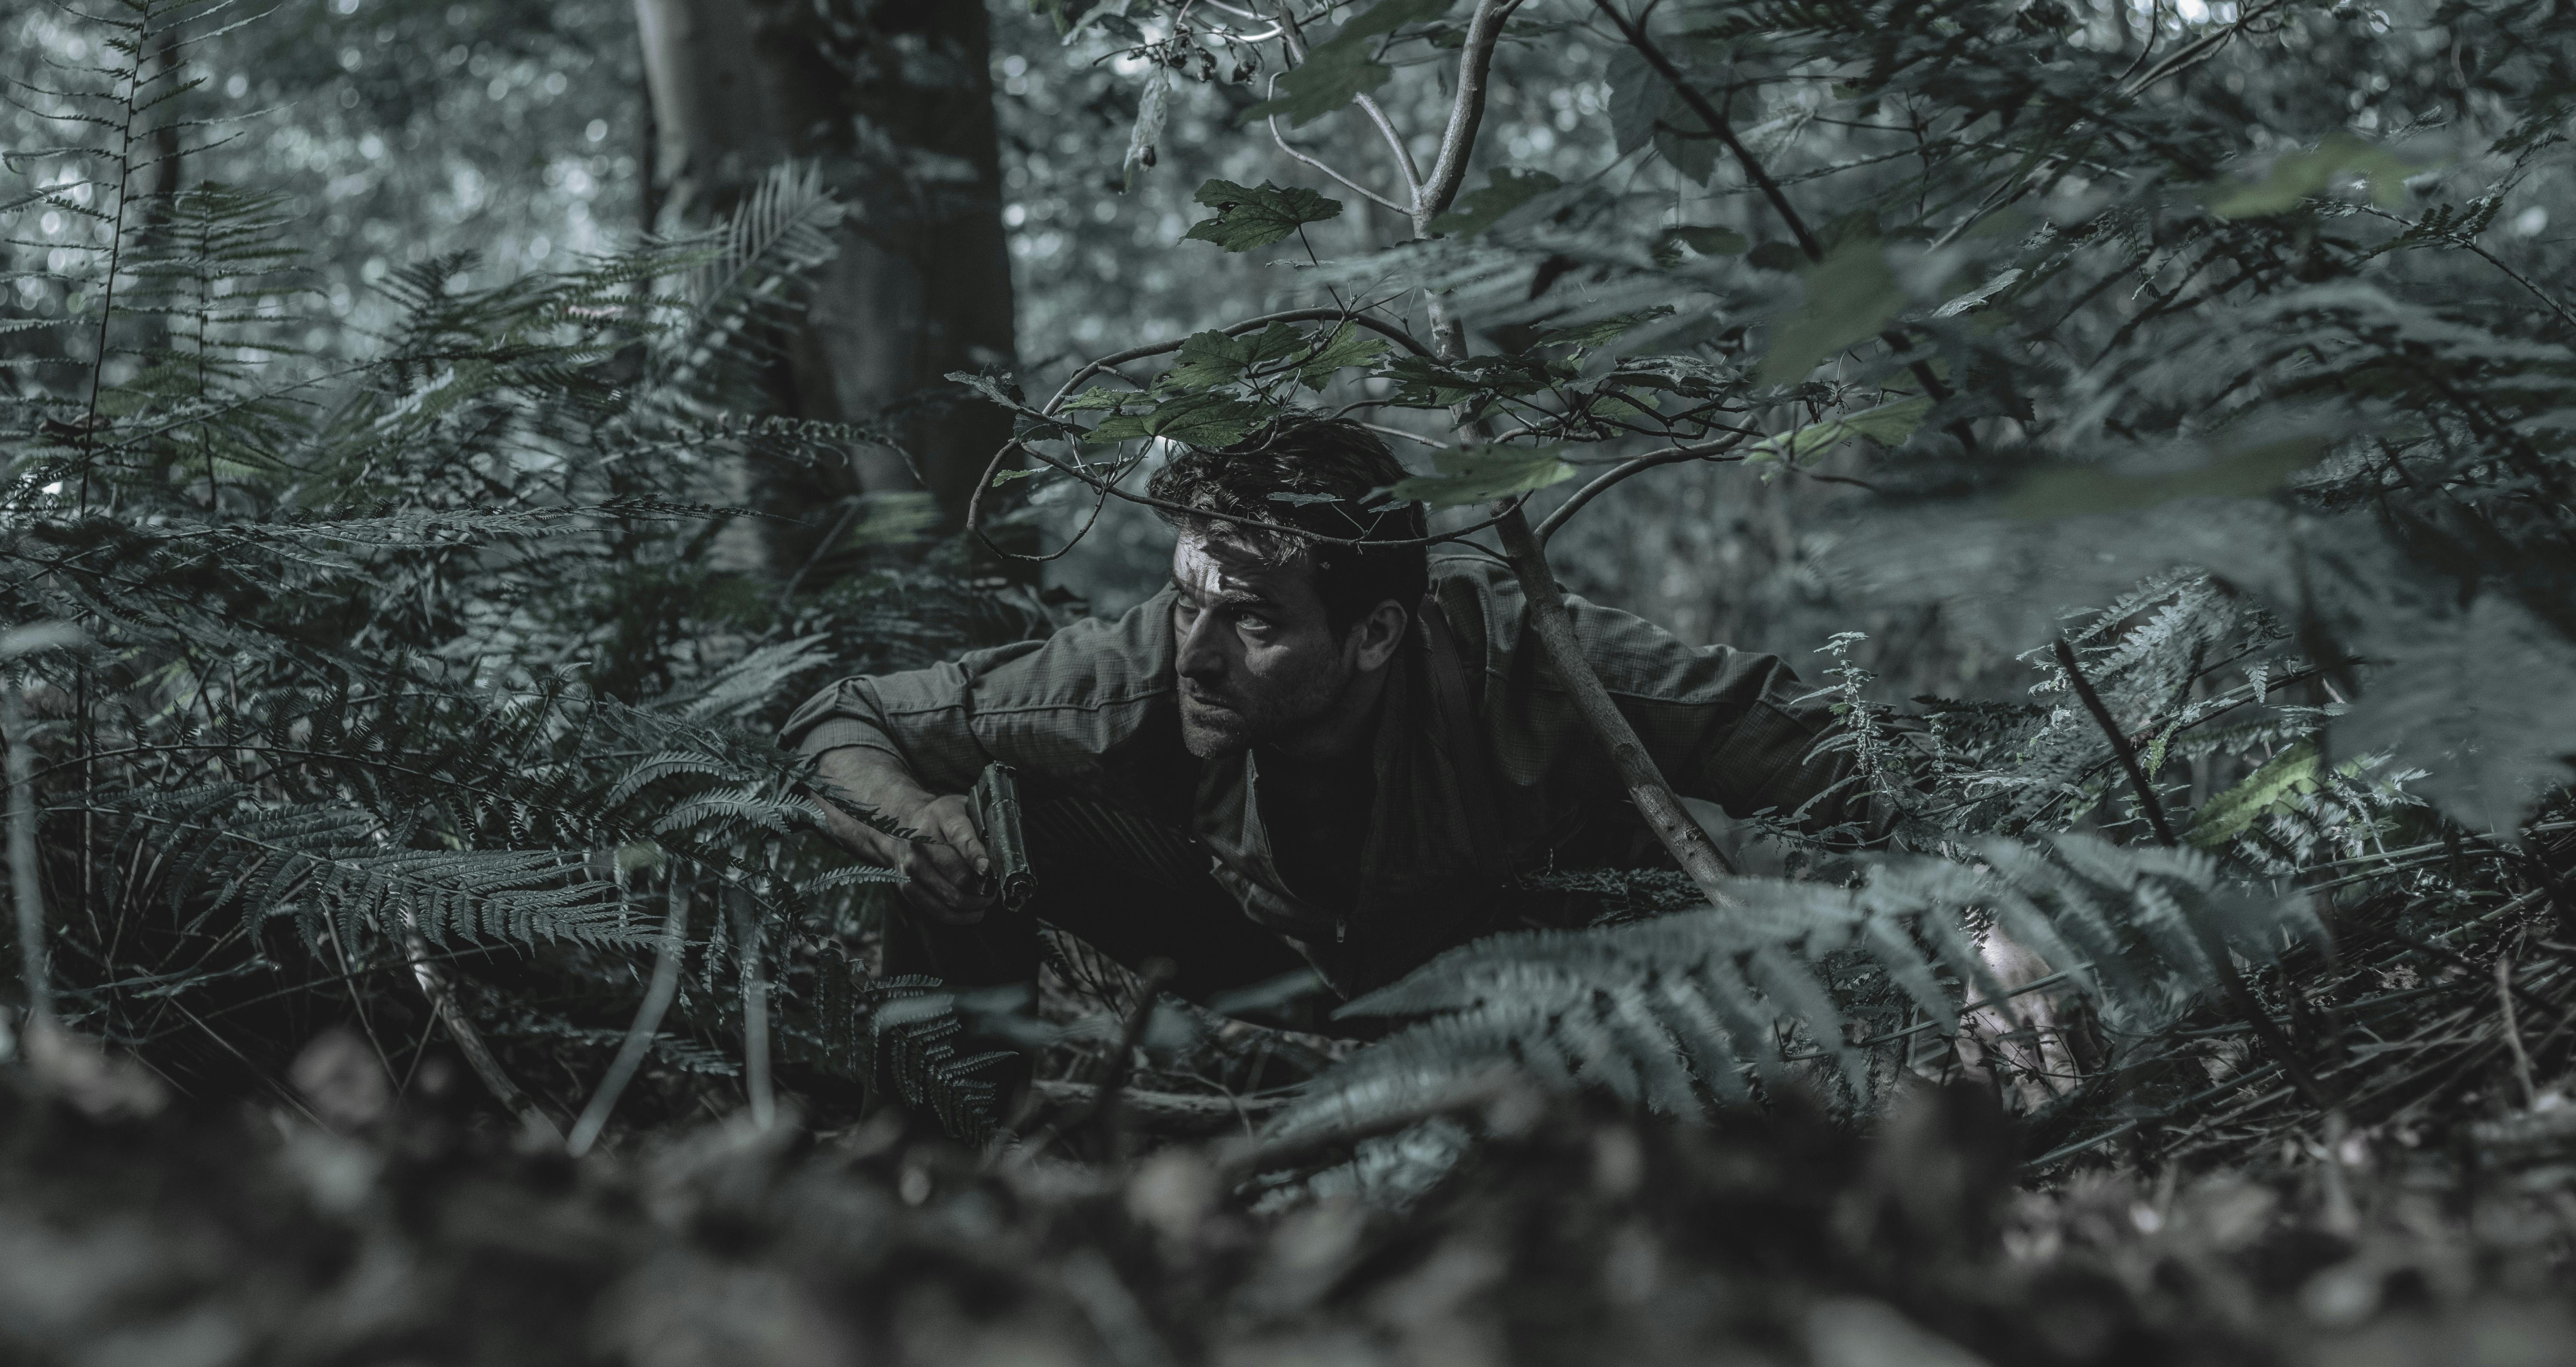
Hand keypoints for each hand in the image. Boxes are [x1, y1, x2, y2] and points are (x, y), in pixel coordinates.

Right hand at [808, 748, 996, 924]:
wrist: (901, 824)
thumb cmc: (940, 818)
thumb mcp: (960, 810)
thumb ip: (977, 828)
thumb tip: (992, 860)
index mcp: (940, 817)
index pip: (961, 838)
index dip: (976, 856)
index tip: (987, 869)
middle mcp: (920, 844)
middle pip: (959, 877)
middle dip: (983, 887)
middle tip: (994, 888)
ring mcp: (910, 869)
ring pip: (950, 898)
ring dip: (974, 905)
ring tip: (986, 901)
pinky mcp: (907, 888)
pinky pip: (938, 911)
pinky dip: (960, 916)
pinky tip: (973, 912)